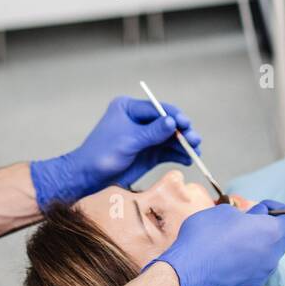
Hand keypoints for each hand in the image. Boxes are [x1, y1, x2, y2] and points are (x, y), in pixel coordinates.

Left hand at [29, 96, 199, 208]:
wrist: (88, 177)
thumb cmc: (102, 154)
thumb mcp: (128, 141)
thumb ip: (152, 132)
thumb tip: (173, 122)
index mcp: (128, 108)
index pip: (157, 108)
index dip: (173, 116)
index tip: (186, 124)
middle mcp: (138, 120)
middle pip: (166, 123)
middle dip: (181, 131)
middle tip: (194, 139)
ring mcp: (144, 137)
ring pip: (169, 138)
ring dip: (182, 144)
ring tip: (195, 151)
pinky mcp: (147, 153)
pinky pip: (166, 151)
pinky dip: (177, 154)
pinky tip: (187, 159)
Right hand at [147, 200, 284, 285]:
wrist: (187, 272)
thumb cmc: (205, 236)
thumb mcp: (224, 211)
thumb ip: (245, 214)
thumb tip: (249, 219)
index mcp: (271, 232)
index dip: (280, 210)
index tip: (263, 209)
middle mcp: (273, 255)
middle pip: (282, 238)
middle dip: (268, 228)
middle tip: (245, 223)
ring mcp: (263, 273)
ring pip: (268, 254)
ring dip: (257, 245)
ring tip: (232, 241)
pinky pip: (256, 268)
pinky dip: (247, 261)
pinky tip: (226, 258)